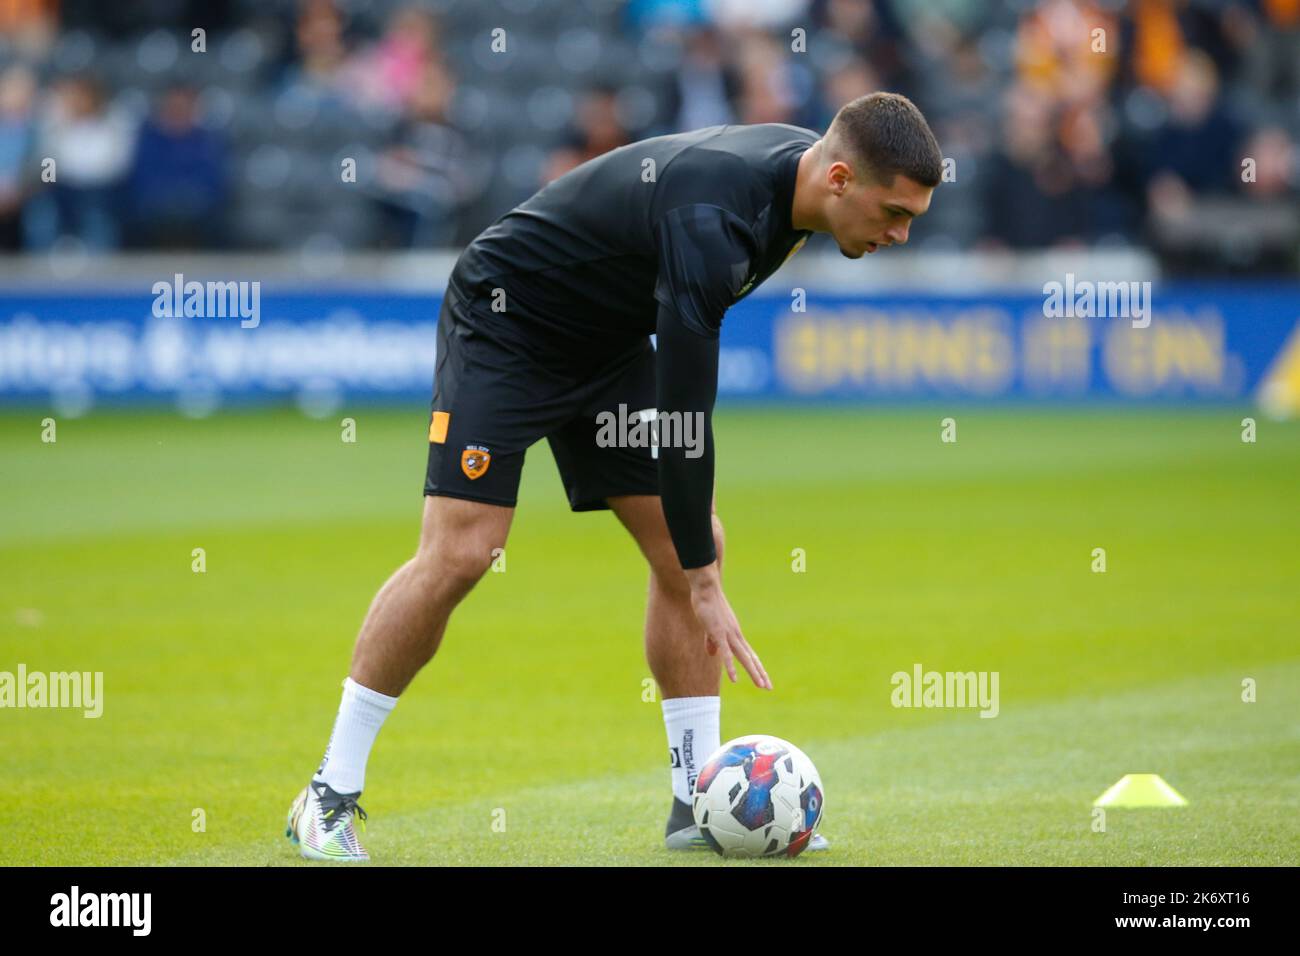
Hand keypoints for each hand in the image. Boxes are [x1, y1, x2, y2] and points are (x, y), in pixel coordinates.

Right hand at [684, 564, 771, 688]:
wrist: (707, 589)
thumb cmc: (708, 605)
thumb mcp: (711, 627)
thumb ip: (712, 642)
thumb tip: (713, 655)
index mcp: (735, 635)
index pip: (749, 654)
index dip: (756, 667)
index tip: (764, 679)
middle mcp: (736, 636)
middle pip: (750, 658)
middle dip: (760, 673)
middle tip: (769, 688)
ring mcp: (729, 635)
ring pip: (743, 657)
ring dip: (753, 672)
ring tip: (761, 685)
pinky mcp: (719, 633)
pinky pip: (726, 653)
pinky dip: (731, 667)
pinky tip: (734, 679)